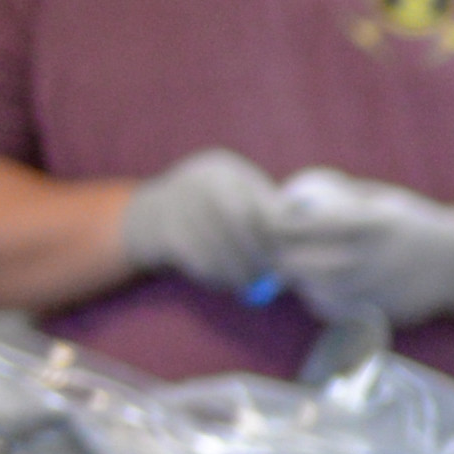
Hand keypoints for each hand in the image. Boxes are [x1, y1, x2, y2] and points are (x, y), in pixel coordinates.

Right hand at [117, 148, 286, 295]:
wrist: (148, 217)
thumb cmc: (210, 212)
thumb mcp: (234, 198)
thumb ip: (267, 209)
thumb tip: (305, 232)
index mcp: (222, 169)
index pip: (259, 200)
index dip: (277, 232)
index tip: (288, 254)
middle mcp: (197, 179)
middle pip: (239, 219)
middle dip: (260, 251)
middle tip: (273, 276)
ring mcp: (176, 203)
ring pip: (218, 243)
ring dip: (240, 271)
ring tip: (251, 283)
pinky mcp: (163, 232)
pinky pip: (198, 259)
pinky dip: (217, 276)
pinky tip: (227, 283)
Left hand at [270, 170, 453, 324]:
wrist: (453, 262)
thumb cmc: (406, 224)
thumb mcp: (378, 200)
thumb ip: (337, 201)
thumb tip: (287, 201)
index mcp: (375, 222)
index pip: (311, 223)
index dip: (282, 223)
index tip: (271, 221)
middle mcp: (376, 256)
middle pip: (308, 262)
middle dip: (283, 256)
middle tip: (274, 249)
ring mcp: (379, 287)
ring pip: (318, 289)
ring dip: (299, 280)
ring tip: (294, 269)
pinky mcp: (380, 310)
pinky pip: (336, 310)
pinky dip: (318, 300)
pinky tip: (318, 288)